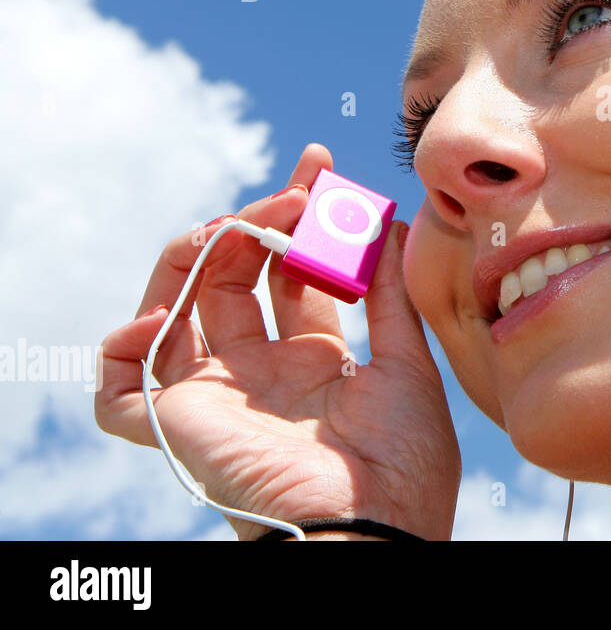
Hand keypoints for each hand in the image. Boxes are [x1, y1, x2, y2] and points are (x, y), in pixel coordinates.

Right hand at [95, 144, 459, 539]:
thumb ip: (390, 298)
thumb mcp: (408, 365)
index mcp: (316, 363)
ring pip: (173, 311)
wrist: (377, 526)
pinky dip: (122, 352)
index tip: (319, 167)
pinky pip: (119, 392)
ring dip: (194, 257)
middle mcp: (260, 374)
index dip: (300, 220)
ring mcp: (217, 397)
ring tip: (233, 228)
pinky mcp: (177, 428)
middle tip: (297, 189)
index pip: (292, 274)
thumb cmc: (403, 462)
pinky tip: (159, 318)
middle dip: (258, 221)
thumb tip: (387, 225)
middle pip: (233, 280)